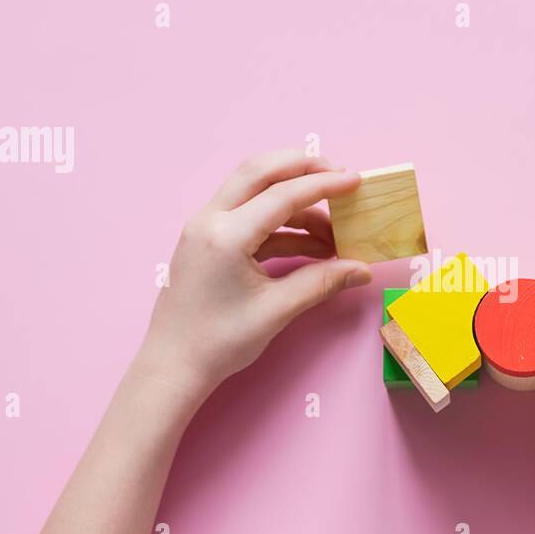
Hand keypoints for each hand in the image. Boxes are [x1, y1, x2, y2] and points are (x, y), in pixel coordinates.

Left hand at [138, 149, 372, 396]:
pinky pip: (248, 217)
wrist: (174, 365)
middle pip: (261, 171)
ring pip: (254, 191)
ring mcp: (205, 227)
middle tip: (339, 176)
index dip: (324, 185)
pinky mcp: (208, 241)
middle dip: (303, 168)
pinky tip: (310, 244)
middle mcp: (210, 220)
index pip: (282, 195)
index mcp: (225, 235)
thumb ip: (321, 282)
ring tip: (332, 230)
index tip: (355, 181)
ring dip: (295, 201)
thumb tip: (360, 270)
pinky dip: (280, 224)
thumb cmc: (217, 342)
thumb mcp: (276, 310)